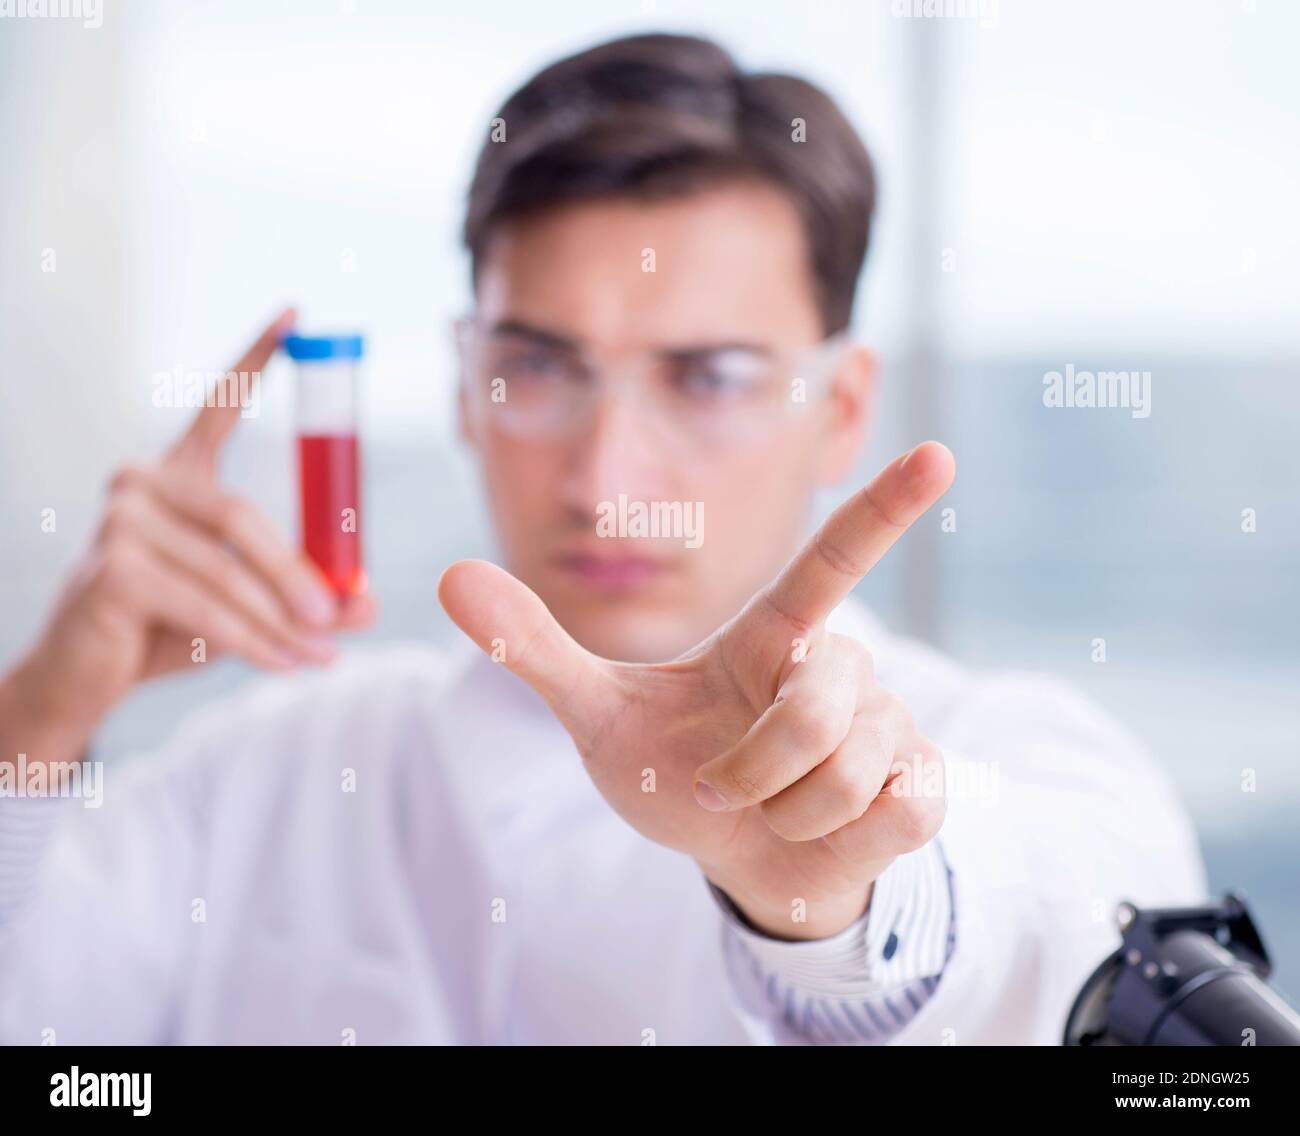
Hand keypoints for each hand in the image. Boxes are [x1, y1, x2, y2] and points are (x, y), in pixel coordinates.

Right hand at [2, 310, 374, 768]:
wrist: (85, 676)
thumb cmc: (168, 627)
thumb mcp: (248, 607)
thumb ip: (305, 598)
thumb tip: (369, 601)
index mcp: (179, 473)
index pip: (219, 403)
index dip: (256, 357)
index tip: (296, 313)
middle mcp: (144, 482)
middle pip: (242, 518)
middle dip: (297, 576)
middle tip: (340, 617)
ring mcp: (121, 521)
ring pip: (228, 571)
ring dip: (281, 620)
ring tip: (321, 655)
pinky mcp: (113, 570)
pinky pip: (204, 606)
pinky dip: (252, 640)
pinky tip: (284, 664)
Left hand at [439, 441, 954, 939]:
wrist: (733, 858)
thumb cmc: (672, 772)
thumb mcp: (597, 714)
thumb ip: (532, 647)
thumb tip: (447, 575)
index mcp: (770, 636)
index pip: (832, 563)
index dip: (882, 509)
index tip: (939, 455)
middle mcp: (840, 668)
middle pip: (815, 709)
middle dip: (750, 772)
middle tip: (723, 788)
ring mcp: (890, 725)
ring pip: (852, 772)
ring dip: (786, 813)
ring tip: (771, 809)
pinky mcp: (923, 785)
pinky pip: (901, 810)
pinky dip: (842, 840)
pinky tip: (828, 831)